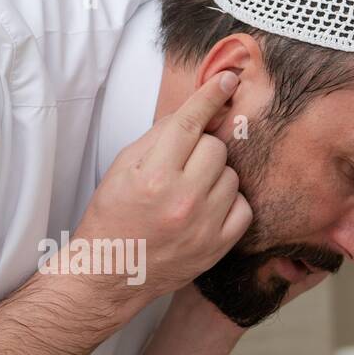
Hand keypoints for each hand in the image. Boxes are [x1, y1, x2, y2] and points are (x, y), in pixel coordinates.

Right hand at [72, 71, 250, 302]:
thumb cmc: (112, 219)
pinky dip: (228, 203)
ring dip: (214, 176)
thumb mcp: (122, 168)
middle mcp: (182, 201)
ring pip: (231, 175)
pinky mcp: (217, 247)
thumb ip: (159, 136)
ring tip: (189, 193)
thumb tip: (195, 110)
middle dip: (200, 149)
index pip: (190, 124)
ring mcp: (203, 226)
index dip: (210, 97)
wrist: (110, 273)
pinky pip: (243, 207)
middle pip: (215, 147)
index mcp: (154, 177)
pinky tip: (206, 210)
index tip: (227, 80)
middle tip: (179, 168)